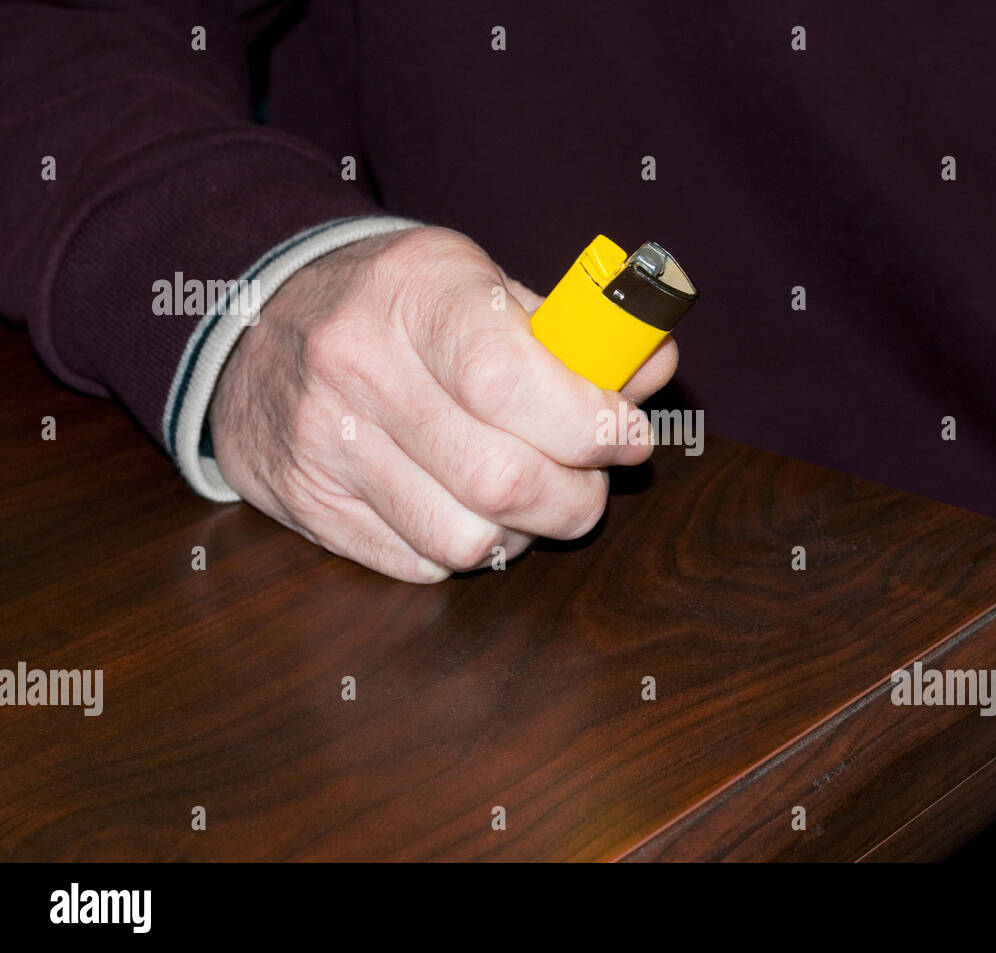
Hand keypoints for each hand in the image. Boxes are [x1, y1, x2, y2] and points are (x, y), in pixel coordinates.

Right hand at [209, 226, 677, 580]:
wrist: (257, 319)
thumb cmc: (402, 303)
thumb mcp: (483, 284)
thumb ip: (575, 332)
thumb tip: (653, 369)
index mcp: (414, 291)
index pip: (511, 379)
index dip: (588, 423)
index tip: (626, 437)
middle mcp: (356, 365)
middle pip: (500, 478)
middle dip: (575, 497)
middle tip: (588, 482)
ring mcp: (322, 442)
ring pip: (464, 539)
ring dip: (522, 532)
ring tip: (525, 498)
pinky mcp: (305, 504)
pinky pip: (419, 563)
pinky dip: (464, 549)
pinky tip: (463, 506)